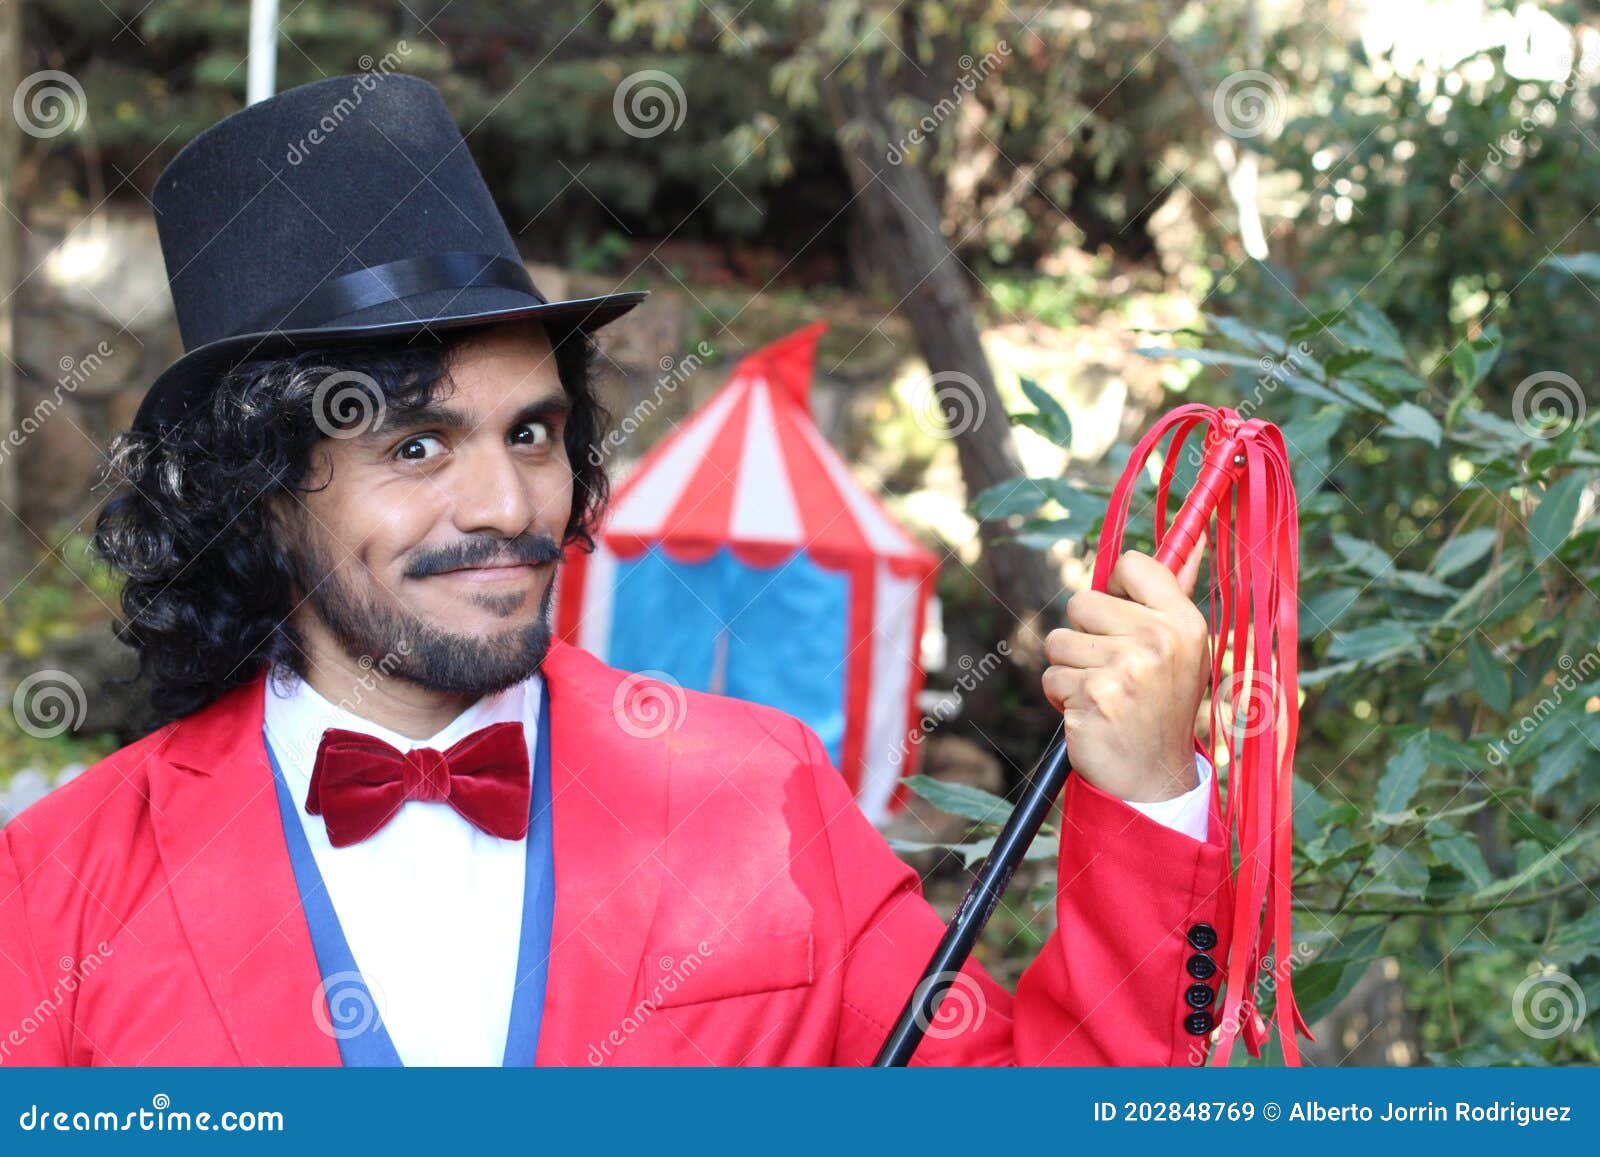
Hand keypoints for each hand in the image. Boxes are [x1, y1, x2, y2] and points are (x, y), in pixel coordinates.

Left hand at [1042, 537, 1209, 802]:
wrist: (1152, 777)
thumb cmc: (1162, 703)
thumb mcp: (1183, 646)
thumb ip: (1176, 589)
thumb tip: (1197, 533)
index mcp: (1184, 621)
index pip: (1130, 563)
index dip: (1114, 588)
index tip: (1122, 616)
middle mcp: (1159, 641)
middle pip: (1081, 601)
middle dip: (1084, 635)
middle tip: (1113, 669)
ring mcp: (1126, 669)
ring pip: (1058, 640)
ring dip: (1069, 668)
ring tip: (1101, 692)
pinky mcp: (1093, 696)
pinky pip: (1051, 676)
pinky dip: (1062, 697)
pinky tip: (1091, 713)